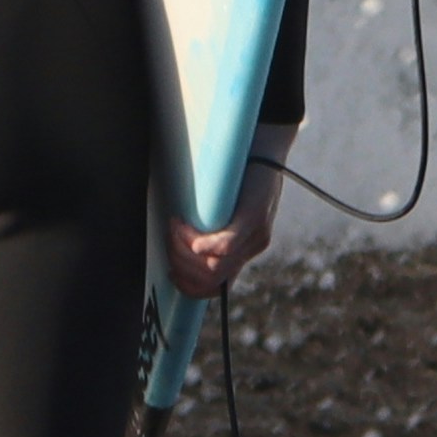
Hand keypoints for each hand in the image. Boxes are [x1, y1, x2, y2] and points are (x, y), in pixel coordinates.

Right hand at [160, 150, 285, 298]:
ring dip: (184, 250)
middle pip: (210, 278)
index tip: (171, 272)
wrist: (267, 149)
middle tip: (168, 238)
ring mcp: (255, 235)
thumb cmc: (239, 175)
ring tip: (174, 226)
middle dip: (180, 263)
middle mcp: (252, 249)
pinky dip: (199, 242)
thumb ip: (212, 227)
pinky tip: (185, 229)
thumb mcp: (227, 208)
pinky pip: (226, 244)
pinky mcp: (254, 218)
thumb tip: (180, 237)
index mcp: (244, 251)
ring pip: (214, 265)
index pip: (217, 287)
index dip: (190, 286)